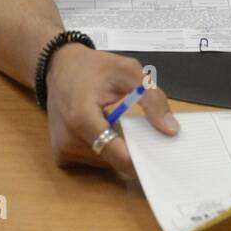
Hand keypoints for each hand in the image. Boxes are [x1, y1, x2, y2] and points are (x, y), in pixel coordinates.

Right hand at [45, 43, 179, 176]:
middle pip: (114, 161)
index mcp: (82, 119)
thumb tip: (171, 130)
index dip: (142, 160)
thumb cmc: (94, 67)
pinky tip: (102, 128)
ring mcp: (62, 151)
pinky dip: (103, 149)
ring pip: (105, 163)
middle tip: (140, 128)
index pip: (118, 156)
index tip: (160, 157)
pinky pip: (93, 160)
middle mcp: (69, 141)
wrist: (58, 67)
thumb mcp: (128, 71)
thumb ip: (152, 99)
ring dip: (116, 148)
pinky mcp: (60, 155)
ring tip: (115, 121)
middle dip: (131, 149)